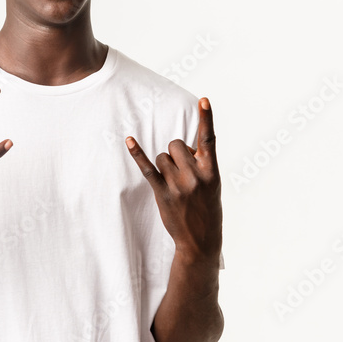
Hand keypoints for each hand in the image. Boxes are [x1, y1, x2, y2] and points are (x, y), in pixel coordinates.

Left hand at [125, 97, 221, 264]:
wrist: (200, 241)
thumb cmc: (207, 210)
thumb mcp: (213, 185)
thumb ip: (202, 164)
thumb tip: (185, 147)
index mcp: (212, 171)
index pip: (208, 139)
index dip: (206, 118)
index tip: (203, 100)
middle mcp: (196, 175)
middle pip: (176, 144)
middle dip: (176, 153)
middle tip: (182, 172)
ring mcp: (178, 184)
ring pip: (162, 156)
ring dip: (164, 165)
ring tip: (174, 184)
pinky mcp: (162, 193)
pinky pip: (148, 168)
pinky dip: (137, 153)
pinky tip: (129, 140)